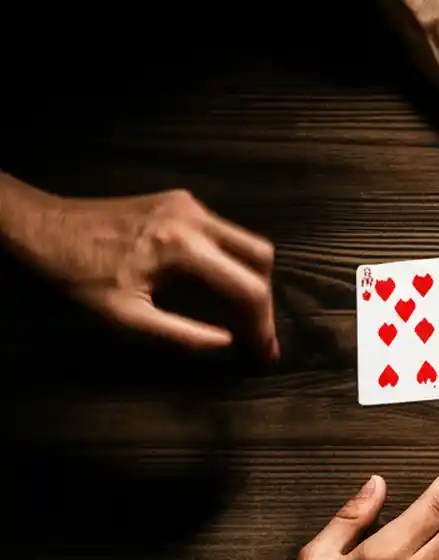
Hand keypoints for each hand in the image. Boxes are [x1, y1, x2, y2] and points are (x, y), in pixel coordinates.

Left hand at [6, 185, 277, 357]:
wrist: (46, 227)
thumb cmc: (80, 276)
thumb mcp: (126, 317)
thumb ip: (181, 334)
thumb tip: (227, 345)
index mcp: (182, 248)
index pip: (247, 288)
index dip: (262, 325)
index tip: (265, 353)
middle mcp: (195, 218)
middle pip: (261, 257)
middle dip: (264, 298)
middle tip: (256, 332)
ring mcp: (190, 205)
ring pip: (246, 241)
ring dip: (250, 278)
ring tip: (239, 314)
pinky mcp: (183, 201)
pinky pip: (224, 232)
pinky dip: (231, 261)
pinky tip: (216, 285)